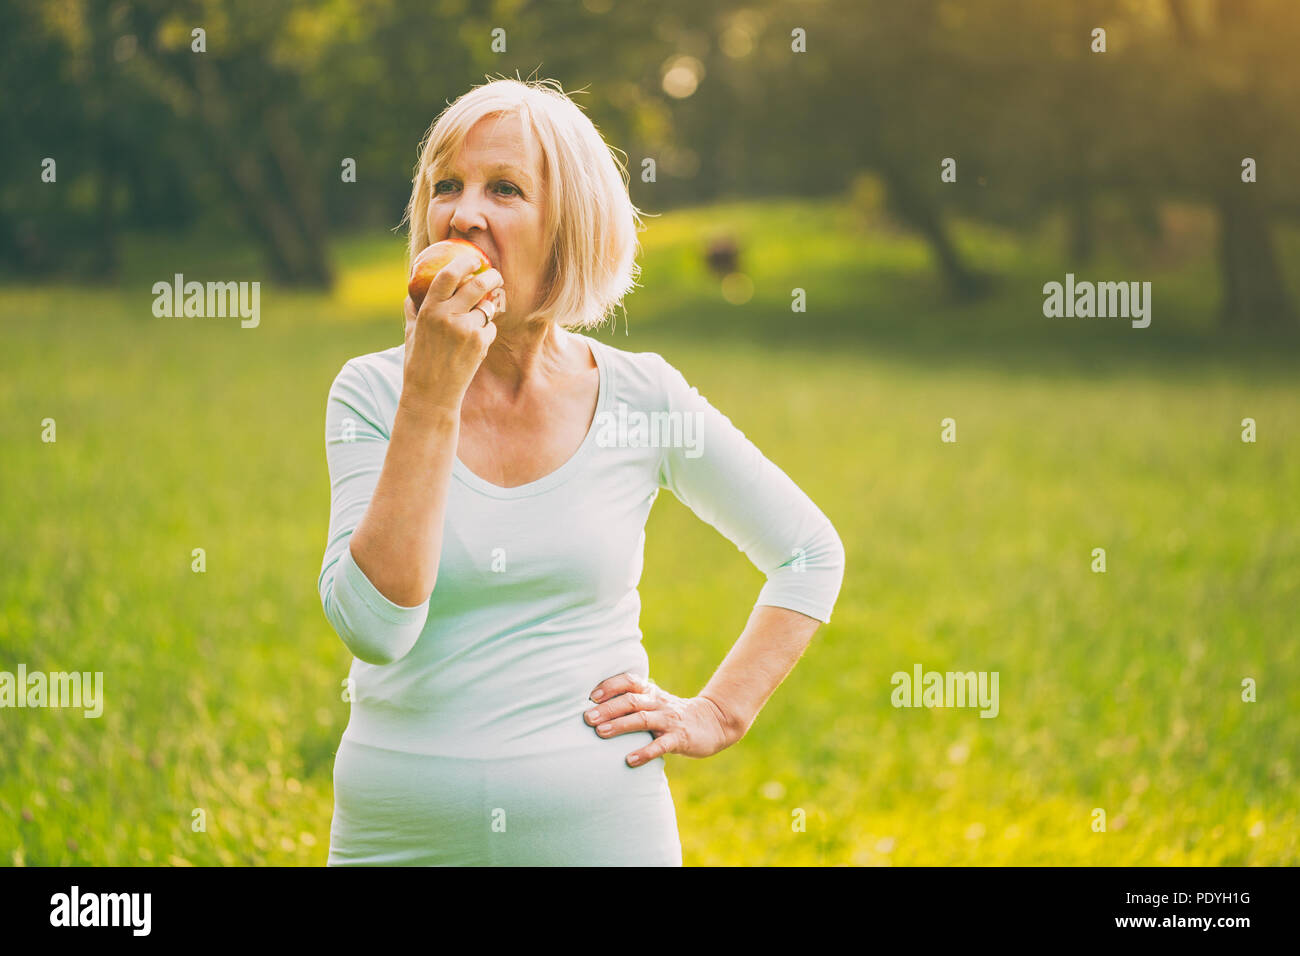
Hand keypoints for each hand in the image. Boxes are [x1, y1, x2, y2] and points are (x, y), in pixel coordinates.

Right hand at [400, 249, 505, 413]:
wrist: (431, 393)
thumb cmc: (418, 362)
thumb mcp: (410, 332)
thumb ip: (413, 310)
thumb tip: (411, 293)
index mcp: (429, 309)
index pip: (448, 275)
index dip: (464, 263)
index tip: (474, 259)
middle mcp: (449, 316)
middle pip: (479, 285)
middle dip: (492, 277)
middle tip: (496, 276)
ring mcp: (467, 330)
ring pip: (487, 308)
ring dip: (487, 310)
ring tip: (479, 318)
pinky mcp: (480, 344)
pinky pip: (490, 329)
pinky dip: (486, 332)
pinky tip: (474, 344)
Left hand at [584, 672, 737, 766]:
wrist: (713, 722)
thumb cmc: (672, 715)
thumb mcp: (655, 703)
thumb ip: (632, 702)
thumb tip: (595, 707)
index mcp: (651, 693)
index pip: (629, 682)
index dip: (610, 686)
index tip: (591, 696)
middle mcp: (659, 704)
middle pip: (631, 701)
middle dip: (608, 709)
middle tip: (587, 718)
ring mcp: (669, 721)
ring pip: (643, 720)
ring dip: (620, 726)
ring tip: (600, 733)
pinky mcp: (680, 738)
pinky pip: (661, 745)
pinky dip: (645, 752)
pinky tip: (630, 761)